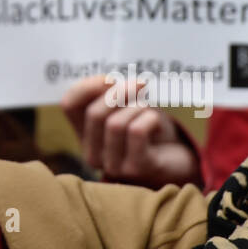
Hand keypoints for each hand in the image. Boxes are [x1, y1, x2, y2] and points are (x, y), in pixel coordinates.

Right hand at [61, 74, 199, 187]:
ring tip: (149, 111)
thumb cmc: (149, 127)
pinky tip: (157, 124)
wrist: (179, 160)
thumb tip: (106, 82)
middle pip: (94, 113)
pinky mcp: (136, 169)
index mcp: (84, 134)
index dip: (89, 85)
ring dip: (138, 108)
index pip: (69, 104)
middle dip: (120, 92)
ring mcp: (113, 165)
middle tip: (140, 85)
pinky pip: (137, 132)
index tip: (111, 79)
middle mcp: (92, 154)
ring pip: (116, 124)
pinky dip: (150, 119)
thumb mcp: (127, 104)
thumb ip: (110, 92)